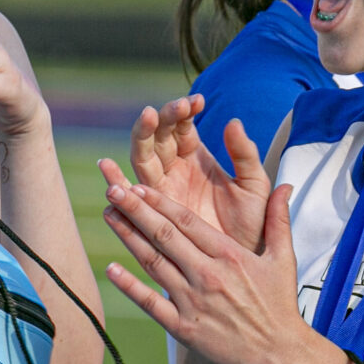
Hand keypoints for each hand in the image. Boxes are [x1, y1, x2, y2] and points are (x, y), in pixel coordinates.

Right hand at [100, 96, 269, 254]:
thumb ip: (244, 155)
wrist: (244, 261)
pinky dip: (119, 185)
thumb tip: (233, 121)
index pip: (182, 126)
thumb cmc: (252, 224)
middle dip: (157, 122)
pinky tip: (110, 176)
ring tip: (140, 123)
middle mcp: (174, 169)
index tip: (195, 102)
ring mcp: (162, 190)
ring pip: (140, 161)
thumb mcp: (253, 186)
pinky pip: (132, 197)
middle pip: (156, 138)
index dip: (183, 112)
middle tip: (161, 111)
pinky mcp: (154, 214)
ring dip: (136, 142)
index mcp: (197, 157)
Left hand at [101, 176, 311, 363]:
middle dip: (136, 210)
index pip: (186, 221)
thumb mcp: (284, 258)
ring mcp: (193, 301)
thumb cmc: (280, 305)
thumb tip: (284, 186)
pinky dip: (129, 286)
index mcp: (229, 254)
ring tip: (108, 216)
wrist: (279, 355)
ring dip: (128, 238)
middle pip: (164, 235)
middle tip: (113, 189)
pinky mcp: (184, 328)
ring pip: (153, 262)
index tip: (138, 186)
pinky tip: (111, 270)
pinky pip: (151, 303)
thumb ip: (278, 220)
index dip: (159, 201)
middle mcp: (208, 274)